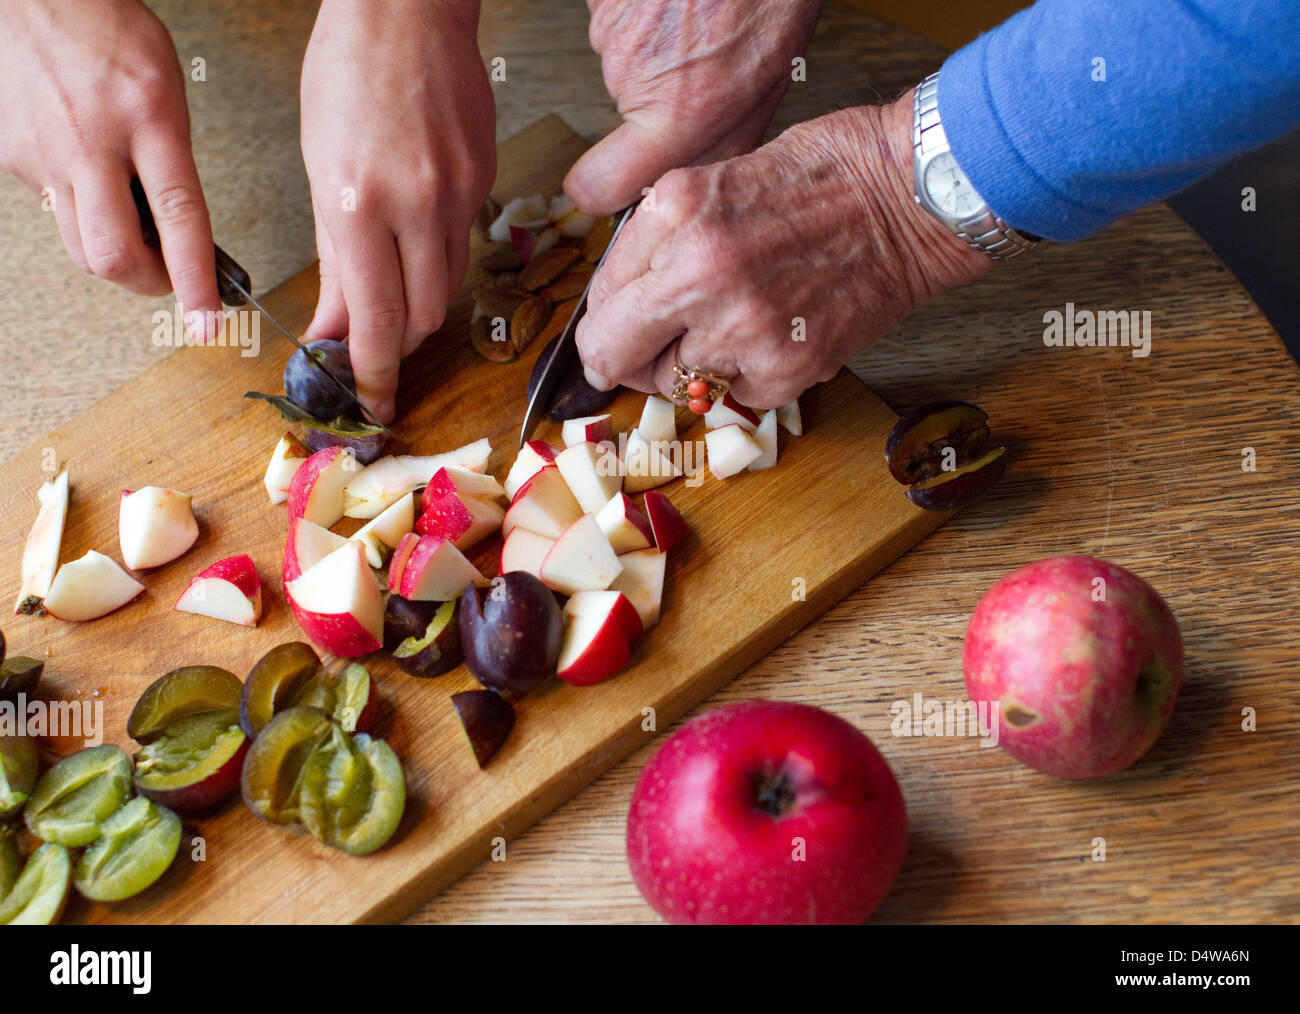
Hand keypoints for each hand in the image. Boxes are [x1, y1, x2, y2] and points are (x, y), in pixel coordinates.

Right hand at [0, 0, 220, 338]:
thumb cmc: (108, 33)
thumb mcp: (167, 91)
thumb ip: (174, 162)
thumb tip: (181, 232)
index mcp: (148, 118)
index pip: (180, 220)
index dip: (196, 282)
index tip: (207, 322)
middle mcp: (92, 140)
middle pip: (113, 256)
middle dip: (148, 284)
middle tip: (168, 277)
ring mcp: (45, 152)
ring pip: (81, 247)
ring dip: (116, 256)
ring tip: (136, 229)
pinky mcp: (13, 158)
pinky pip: (54, 210)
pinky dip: (82, 210)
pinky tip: (90, 175)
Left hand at [300, 0, 494, 421]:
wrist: (406, 10)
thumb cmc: (347, 72)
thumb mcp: (317, 166)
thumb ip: (333, 254)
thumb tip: (336, 323)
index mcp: (358, 203)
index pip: (374, 320)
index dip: (372, 373)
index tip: (369, 402)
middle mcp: (417, 207)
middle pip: (420, 319)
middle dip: (395, 345)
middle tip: (370, 348)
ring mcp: (459, 196)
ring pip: (447, 291)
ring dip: (417, 309)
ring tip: (392, 294)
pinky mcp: (485, 183)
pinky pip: (463, 248)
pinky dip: (437, 263)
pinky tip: (417, 241)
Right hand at [565, 0, 823, 214]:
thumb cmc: (765, 5)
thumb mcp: (764, 93)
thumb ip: (719, 149)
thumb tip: (683, 184)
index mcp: (679, 113)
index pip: (595, 186)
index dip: (600, 190)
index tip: (615, 184)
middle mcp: (634, 76)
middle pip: (619, 118)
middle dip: (652, 104)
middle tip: (699, 68)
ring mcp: (612, 31)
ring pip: (619, 67)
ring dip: (653, 54)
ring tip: (697, 26)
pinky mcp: (602, 0)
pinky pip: (615, 25)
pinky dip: (642, 18)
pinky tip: (678, 6)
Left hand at [575, 95, 991, 408]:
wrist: (908, 197)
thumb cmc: (818, 179)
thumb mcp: (712, 181)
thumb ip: (656, 241)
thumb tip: (618, 303)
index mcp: (675, 216)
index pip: (600, 302)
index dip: (609, 317)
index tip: (622, 325)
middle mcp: (700, 275)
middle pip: (615, 358)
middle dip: (624, 359)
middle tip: (648, 352)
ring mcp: (744, 329)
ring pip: (674, 385)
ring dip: (691, 367)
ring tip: (731, 327)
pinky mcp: (786, 369)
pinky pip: (735, 397)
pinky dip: (746, 377)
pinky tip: (774, 336)